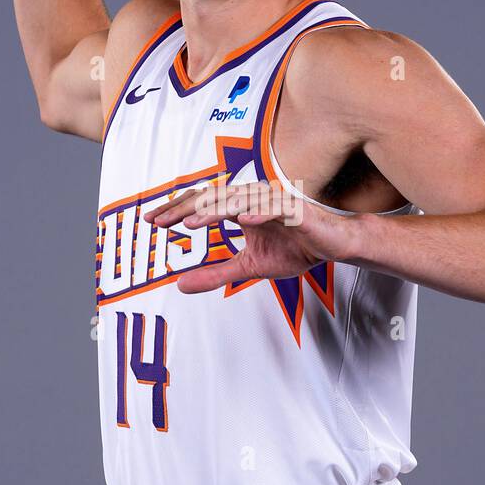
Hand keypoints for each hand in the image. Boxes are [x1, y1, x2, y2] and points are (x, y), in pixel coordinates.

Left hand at [142, 179, 357, 293]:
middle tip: (159, 221)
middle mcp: (253, 200)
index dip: (177, 212)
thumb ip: (215, 274)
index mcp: (240, 208)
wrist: (333, 247)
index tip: (151, 222)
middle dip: (185, 209)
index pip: (203, 205)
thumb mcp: (247, 267)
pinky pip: (275, 208)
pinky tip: (242, 219)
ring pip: (240, 201)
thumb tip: (179, 285)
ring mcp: (274, 203)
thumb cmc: (294, 250)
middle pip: (214, 199)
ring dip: (216, 210)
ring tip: (193, 222)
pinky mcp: (296, 211)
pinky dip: (259, 212)